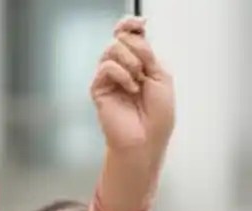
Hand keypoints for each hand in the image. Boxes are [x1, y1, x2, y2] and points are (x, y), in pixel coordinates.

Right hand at [91, 17, 173, 158]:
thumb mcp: (161, 76)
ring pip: (112, 50)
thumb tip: (133, 35)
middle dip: (136, 48)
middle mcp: (123, 68)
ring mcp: (110, 78)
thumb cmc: (157, 115)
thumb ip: (147, 54)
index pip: (130, 36)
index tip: (139, 23)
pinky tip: (130, 88)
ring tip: (138, 80)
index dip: (131, 25)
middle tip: (144, 68)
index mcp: (140, 63)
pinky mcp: (98, 89)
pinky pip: (106, 68)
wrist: (146, 138)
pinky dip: (121, 74)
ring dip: (130, 61)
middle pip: (121, 39)